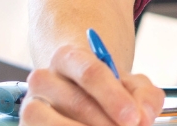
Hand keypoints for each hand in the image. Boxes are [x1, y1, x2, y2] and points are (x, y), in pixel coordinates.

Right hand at [20, 43, 163, 125]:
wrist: (78, 94)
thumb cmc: (109, 90)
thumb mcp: (132, 85)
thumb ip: (145, 96)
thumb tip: (144, 116)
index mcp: (68, 56)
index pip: (90, 72)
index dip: (113, 97)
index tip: (134, 118)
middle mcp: (44, 78)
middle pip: (77, 102)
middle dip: (107, 122)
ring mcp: (31, 105)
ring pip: (54, 124)